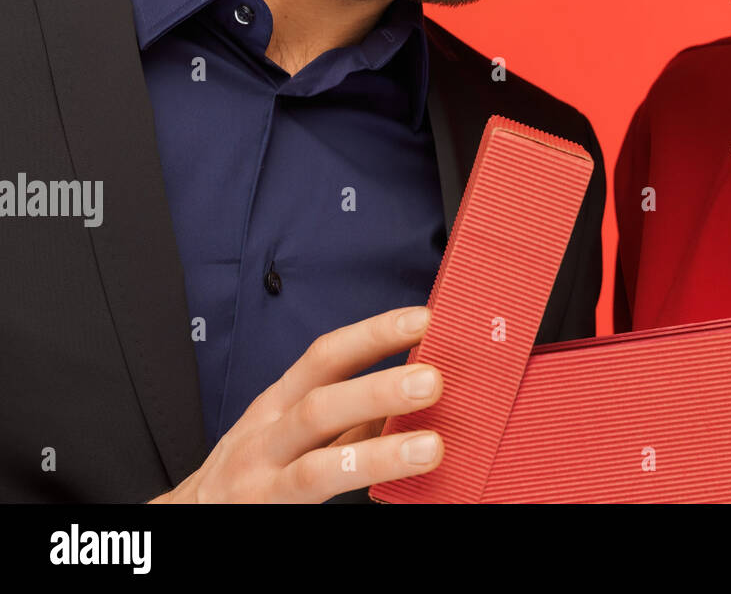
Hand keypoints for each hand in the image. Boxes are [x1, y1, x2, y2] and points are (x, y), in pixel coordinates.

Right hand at [149, 306, 443, 502]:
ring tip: (430, 447)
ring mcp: (263, 481)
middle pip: (320, 406)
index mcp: (277, 402)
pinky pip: (315, 499)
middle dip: (378, 390)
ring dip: (379, 454)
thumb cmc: (255, 466)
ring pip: (319, 466)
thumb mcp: (292, 427)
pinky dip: (359, 489)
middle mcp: (265, 437)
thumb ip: (350, 413)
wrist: (190, 518)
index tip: (422, 319)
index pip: (324, 357)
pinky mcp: (268, 515)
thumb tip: (416, 386)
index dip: (373, 334)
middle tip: (432, 380)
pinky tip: (398, 486)